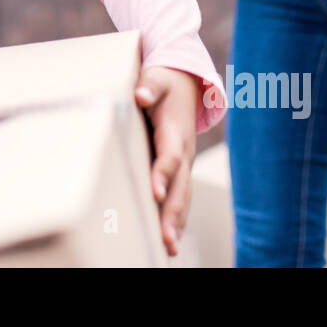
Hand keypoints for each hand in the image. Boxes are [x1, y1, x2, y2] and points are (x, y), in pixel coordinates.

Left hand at [134, 66, 200, 257]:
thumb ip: (149, 86)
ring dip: (177, 222)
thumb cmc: (164, 82)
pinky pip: (181, 197)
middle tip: (166, 238)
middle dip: (173, 212)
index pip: (170, 156)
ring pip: (183, 196)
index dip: (163, 174)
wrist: (186, 84)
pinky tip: (172, 241)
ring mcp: (184, 163)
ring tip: (170, 248)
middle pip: (180, 186)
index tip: (154, 192)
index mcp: (175, 131)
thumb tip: (140, 94)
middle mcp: (183, 151)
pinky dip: (178, 218)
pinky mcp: (180, 170)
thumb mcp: (156, 78)